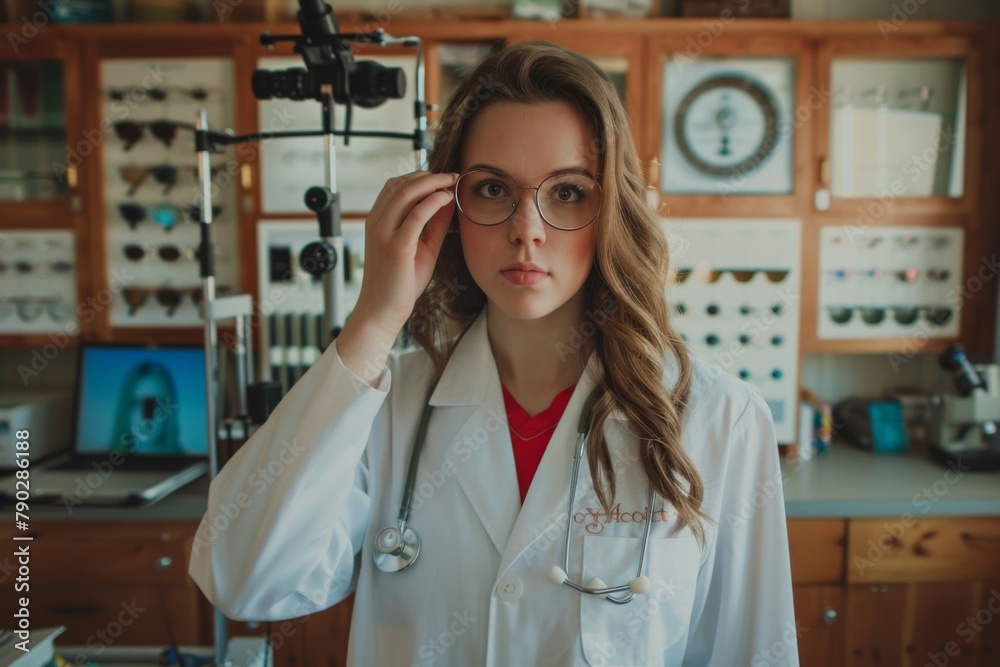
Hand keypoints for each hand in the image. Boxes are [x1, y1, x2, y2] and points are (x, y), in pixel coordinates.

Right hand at [351, 171, 458, 336]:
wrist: (381, 312)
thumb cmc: (399, 284)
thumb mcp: (422, 247)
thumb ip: (434, 224)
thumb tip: (449, 200)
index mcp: (377, 221)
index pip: (395, 186)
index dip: (420, 177)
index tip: (443, 179)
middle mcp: (376, 223)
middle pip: (400, 184)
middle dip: (429, 175)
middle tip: (452, 176)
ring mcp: (383, 233)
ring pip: (406, 193)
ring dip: (432, 183)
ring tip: (452, 182)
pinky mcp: (396, 246)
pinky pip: (416, 214)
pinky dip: (433, 201)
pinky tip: (447, 198)